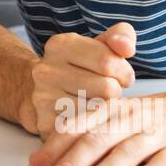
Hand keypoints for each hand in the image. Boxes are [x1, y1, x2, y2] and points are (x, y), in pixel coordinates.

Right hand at [18, 23, 136, 136]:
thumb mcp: (100, 45)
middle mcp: (47, 70)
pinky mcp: (45, 123)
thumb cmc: (80, 66)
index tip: (120, 76)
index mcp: (60, 45)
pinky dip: (94, 126)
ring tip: (98, 103)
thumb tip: (126, 48)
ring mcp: (43, 98)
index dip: (124, 72)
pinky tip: (89, 118)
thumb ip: (121, 36)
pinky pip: (86, 129)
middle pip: (107, 88)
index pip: (109, 61)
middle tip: (107, 92)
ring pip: (98, 111)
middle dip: (115, 93)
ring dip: (105, 110)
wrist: (39, 90)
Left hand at [24, 87, 165, 165]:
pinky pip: (162, 164)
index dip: (52, 151)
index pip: (75, 129)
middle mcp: (129, 119)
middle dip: (70, 165)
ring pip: (126, 152)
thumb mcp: (111, 121)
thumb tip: (38, 162)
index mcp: (108, 110)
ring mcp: (155, 134)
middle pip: (96, 141)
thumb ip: (76, 139)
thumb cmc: (144, 121)